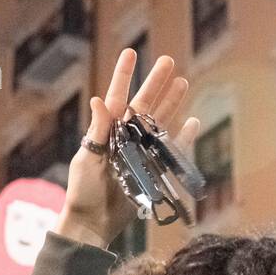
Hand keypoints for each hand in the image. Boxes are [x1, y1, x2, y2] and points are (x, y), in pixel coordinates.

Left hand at [55, 48, 200, 248]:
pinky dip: (183, 137)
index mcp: (106, 131)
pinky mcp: (152, 169)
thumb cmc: (83, 191)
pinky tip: (192, 121)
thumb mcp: (86, 159)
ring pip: (160, 122)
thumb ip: (97, 131)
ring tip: (183, 82)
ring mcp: (140, 152)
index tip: (130, 52)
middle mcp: (125, 138)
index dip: (123, 75)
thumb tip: (99, 99)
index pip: (117, 96)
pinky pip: (171, 151)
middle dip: (156, 82)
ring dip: (172, 103)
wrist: (94, 222)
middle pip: (144, 105)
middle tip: (169, 61)